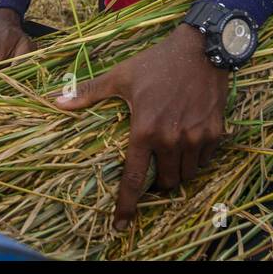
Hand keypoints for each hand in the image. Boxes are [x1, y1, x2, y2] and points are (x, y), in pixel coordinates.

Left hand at [55, 22, 228, 229]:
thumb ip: (90, 93)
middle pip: (165, 182)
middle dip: (159, 184)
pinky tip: (191, 142)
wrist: (201, 48)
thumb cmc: (157, 63)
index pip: (133, 179)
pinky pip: (206, 159)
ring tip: (173, 157)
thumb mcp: (122, 76)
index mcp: (144, 130)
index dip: (126, 206)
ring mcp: (196, 137)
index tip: (121, 225)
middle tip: (155, 171)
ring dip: (179, 172)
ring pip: (187, 174)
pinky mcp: (215, 132)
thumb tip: (57, 102)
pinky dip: (198, 158)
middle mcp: (171, 139)